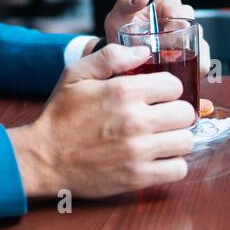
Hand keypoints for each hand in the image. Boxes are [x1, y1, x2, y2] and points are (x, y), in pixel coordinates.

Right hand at [7, 43, 195, 198]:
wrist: (43, 159)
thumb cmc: (61, 116)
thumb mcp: (76, 75)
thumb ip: (111, 56)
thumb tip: (145, 51)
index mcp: (123, 91)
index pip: (174, 85)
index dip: (167, 89)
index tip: (157, 96)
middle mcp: (135, 120)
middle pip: (186, 113)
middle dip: (175, 113)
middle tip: (161, 117)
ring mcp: (138, 151)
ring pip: (186, 141)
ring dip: (176, 139)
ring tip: (160, 138)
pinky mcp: (138, 177)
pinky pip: (178, 170)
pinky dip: (173, 164)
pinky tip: (158, 158)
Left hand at [89, 0, 211, 75]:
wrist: (118, 65)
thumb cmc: (120, 36)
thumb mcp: (118, 18)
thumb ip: (126, 3)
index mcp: (163, 9)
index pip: (175, 3)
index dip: (176, 10)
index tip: (170, 21)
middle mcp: (178, 25)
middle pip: (193, 25)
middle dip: (189, 36)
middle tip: (176, 47)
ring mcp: (185, 44)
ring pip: (201, 46)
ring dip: (197, 56)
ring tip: (186, 66)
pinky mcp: (188, 63)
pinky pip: (202, 65)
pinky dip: (199, 71)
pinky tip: (188, 77)